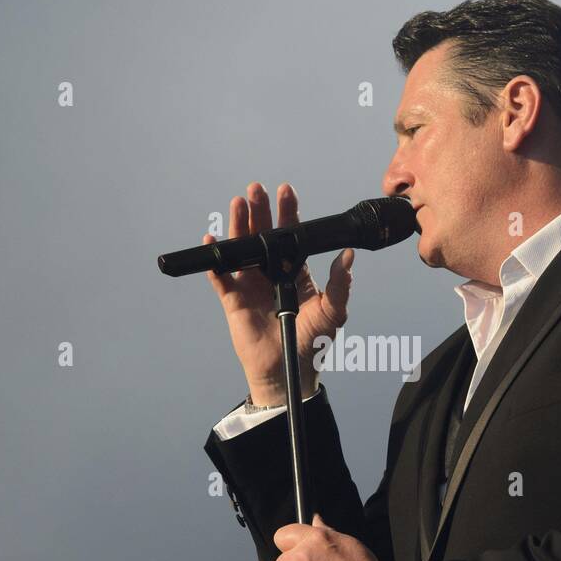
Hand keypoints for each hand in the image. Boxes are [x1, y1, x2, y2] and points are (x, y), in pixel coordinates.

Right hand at [203, 182, 354, 405]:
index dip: (287, 213)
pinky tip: (212, 240)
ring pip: (241, 249)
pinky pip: (220, 277)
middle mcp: (271, 272)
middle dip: (259, 211)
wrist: (289, 370)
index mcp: (295, 270)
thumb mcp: (333, 312)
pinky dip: (214, 260)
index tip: (286, 192)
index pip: (291, 235)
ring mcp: (251, 285)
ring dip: (238, 226)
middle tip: (256, 190)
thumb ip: (341, 285)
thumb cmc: (313, 342)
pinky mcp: (233, 300)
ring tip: (238, 204)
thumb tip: (348, 257)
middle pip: (262, 235)